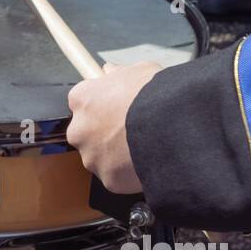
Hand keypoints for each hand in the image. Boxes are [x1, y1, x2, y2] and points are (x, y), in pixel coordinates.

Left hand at [65, 61, 160, 194]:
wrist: (171, 126)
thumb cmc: (154, 94)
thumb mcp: (139, 71)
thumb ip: (120, 73)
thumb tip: (110, 70)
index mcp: (82, 98)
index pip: (82, 102)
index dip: (101, 105)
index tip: (114, 108)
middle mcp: (79, 129)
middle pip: (87, 133)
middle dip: (104, 133)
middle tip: (131, 131)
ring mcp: (92, 156)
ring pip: (100, 157)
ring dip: (116, 155)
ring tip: (143, 147)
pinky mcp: (107, 178)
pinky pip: (117, 176)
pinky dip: (129, 173)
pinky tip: (147, 163)